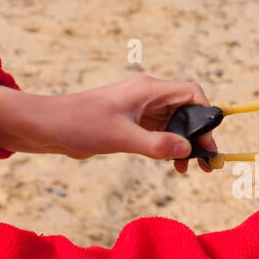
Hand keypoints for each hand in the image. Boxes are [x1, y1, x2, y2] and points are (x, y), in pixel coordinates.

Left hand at [0, 77, 219, 171]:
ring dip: (186, 143)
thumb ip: (156, 144)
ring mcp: (140, 109)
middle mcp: (148, 96)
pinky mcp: (131, 123)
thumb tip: (186, 149)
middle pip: (187, 110)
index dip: (206, 115)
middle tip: (207, 161)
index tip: (208, 141)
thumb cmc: (81, 124)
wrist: (50, 126)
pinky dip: (170, 146)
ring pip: (175, 123)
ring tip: (191, 168)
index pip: (191, 94)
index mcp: (148, 90)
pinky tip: (173, 164)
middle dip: (199, 134)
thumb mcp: (122, 137)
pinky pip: (160, 132)